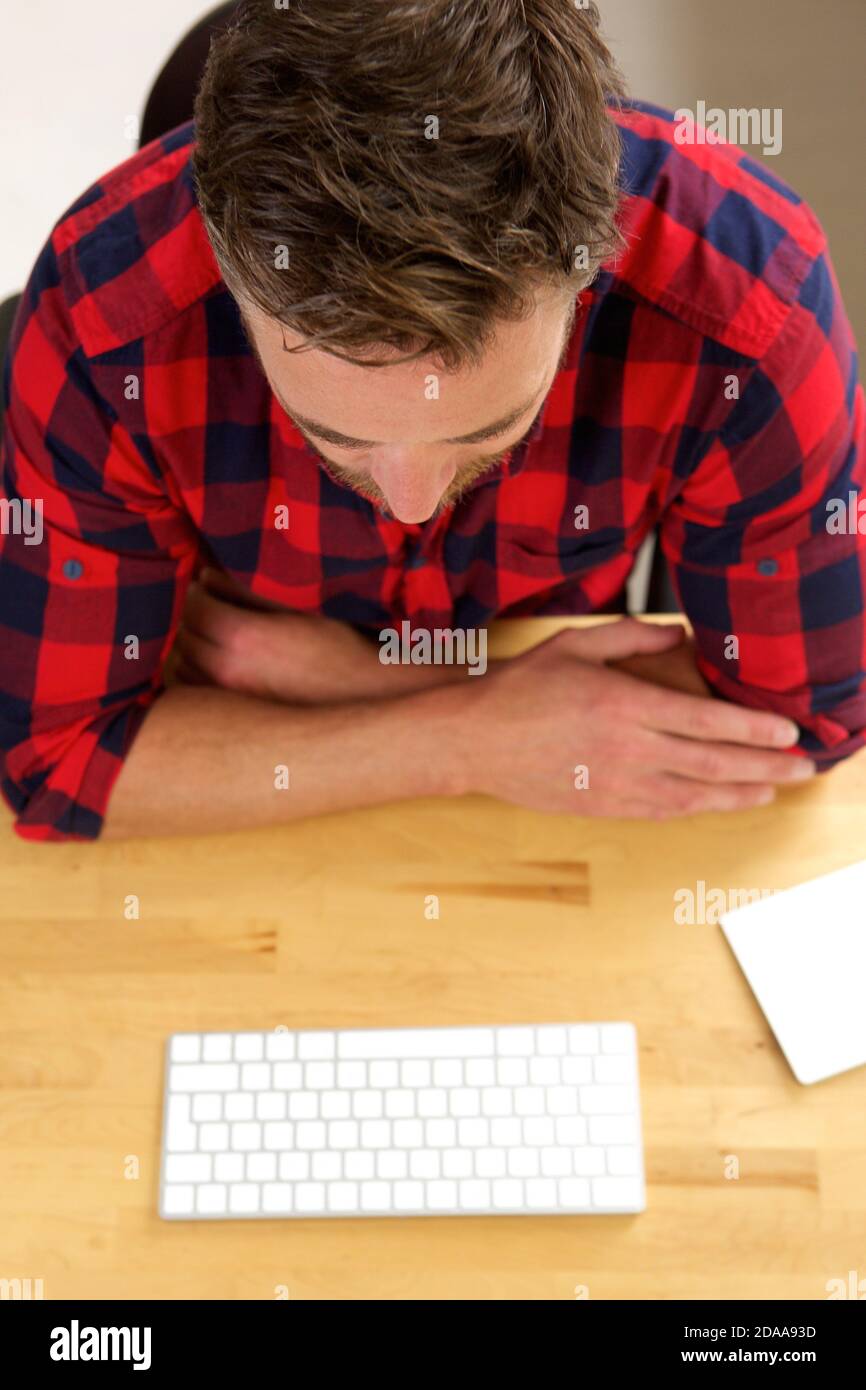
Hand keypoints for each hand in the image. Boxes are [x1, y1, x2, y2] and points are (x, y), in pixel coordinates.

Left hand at [172, 568, 389, 703]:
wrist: (361, 697)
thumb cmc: (335, 646)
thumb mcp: (294, 606)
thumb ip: (245, 589)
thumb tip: (205, 576)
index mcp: (241, 635)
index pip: (194, 606)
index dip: (197, 593)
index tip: (205, 588)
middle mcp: (226, 669)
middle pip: (185, 635)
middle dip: (192, 619)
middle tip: (208, 609)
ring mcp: (227, 697)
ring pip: (182, 666)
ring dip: (190, 648)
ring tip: (210, 638)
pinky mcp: (233, 717)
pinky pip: (194, 693)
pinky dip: (194, 676)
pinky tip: (213, 668)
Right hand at [459, 619, 815, 818]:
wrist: (472, 740)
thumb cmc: (521, 688)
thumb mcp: (574, 645)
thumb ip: (631, 636)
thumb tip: (677, 634)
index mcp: (623, 704)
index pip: (706, 721)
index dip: (754, 729)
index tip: (788, 731)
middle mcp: (627, 749)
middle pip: (713, 763)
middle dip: (765, 765)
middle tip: (803, 767)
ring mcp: (615, 784)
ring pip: (694, 795)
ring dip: (740, 794)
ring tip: (774, 789)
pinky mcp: (602, 807)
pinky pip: (662, 812)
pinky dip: (698, 808)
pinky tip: (720, 803)